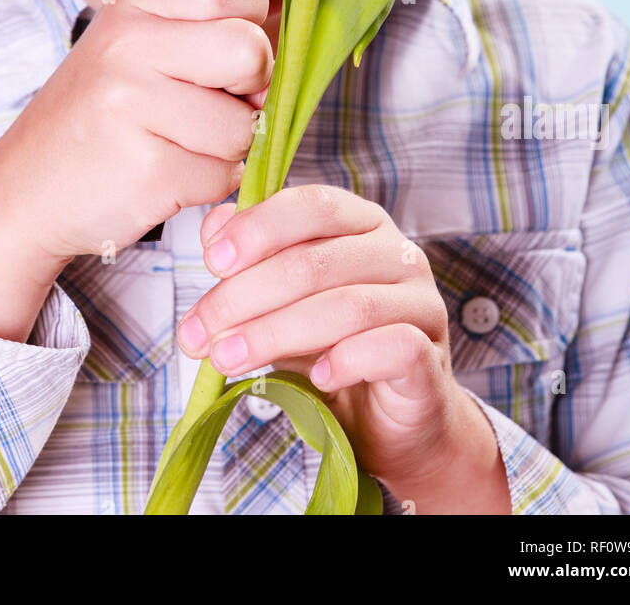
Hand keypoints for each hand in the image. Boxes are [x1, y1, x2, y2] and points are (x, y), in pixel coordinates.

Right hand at [0, 0, 274, 264]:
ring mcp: (132, 106)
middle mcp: (127, 45)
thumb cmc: (101, 115)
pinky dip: (209, 182)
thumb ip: (204, 28)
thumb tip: (292, 36)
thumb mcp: (135, 47)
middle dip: (251, 87)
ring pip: (244, 124)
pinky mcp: (147, 169)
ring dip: (229, 145)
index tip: (229, 47)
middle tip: (218, 102)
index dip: (249, 18)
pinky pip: (224, 174)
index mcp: (132, 5)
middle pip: (249, 51)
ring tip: (179, 142)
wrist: (24, 191)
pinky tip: (167, 173)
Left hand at [176, 184, 509, 512]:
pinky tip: (316, 377)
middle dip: (246, 296)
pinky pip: (392, 346)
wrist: (392, 424)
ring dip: (276, 332)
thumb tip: (213, 229)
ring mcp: (421, 302)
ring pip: (347, 305)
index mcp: (360, 224)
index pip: (312, 205)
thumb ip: (252, 264)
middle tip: (198, 331)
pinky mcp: (431, 355)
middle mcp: (396, 253)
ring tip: (228, 358)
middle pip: (317, 260)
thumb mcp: (282, 305)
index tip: (212, 262)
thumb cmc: (333, 351)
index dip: (260, 227)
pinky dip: (347, 359)